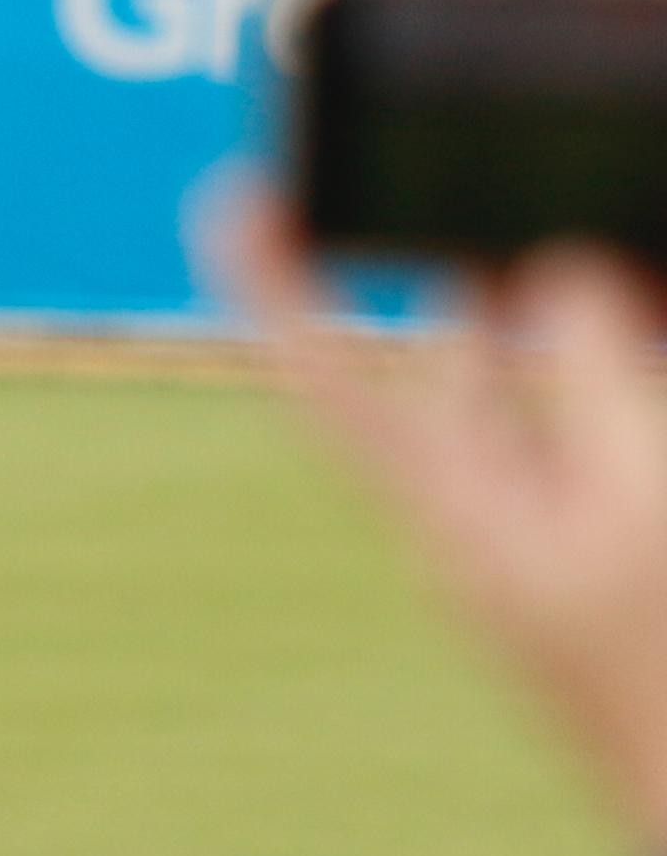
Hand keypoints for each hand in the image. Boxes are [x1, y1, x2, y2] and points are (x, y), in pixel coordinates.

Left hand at [216, 184, 666, 854]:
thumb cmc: (663, 672)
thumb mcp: (639, 510)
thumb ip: (596, 383)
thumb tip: (552, 272)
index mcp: (449, 511)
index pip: (332, 377)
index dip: (277, 286)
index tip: (232, 194)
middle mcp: (482, 511)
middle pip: (452, 369)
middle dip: (465, 278)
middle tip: (447, 182)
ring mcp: (552, 527)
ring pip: (543, 387)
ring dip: (563, 311)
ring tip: (564, 222)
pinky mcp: (614, 537)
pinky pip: (606, 429)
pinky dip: (619, 369)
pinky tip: (636, 305)